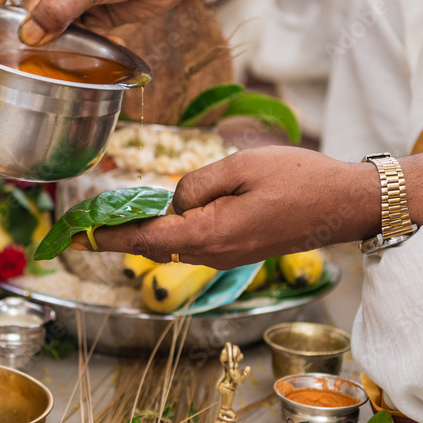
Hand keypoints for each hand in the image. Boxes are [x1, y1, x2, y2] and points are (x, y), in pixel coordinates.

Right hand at [0, 0, 195, 44]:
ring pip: (50, 23)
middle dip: (27, 26)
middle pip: (27, 4)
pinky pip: (73, 34)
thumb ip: (58, 8)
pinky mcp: (94, 14)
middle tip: (26, 48)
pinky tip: (76, 52)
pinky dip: (73, 44)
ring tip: (50, 53)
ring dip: (51, 38)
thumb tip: (28, 35)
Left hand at [72, 146, 379, 268]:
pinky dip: (168, 234)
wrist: (344, 205)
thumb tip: (175, 199)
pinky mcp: (238, 251)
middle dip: (117, 238)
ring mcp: (226, 256)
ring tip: (112, 222)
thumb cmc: (300, 179)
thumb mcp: (241, 166)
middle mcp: (213, 252)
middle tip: (84, 230)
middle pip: (153, 246)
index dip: (108, 237)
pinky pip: (192, 243)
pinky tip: (159, 219)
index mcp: (210, 233)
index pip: (145, 237)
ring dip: (141, 236)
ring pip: (172, 246)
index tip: (78, 238)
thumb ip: (198, 183)